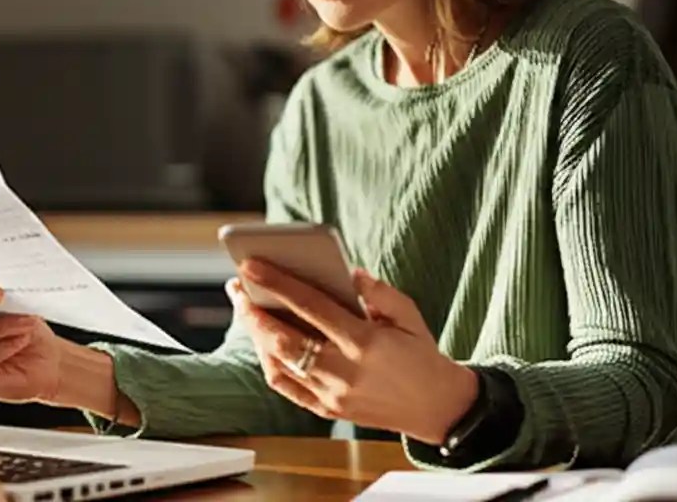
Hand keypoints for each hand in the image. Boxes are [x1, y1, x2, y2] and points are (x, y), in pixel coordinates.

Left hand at [226, 259, 478, 443]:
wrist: (439, 408)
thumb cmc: (421, 354)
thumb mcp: (409, 315)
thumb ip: (378, 291)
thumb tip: (346, 271)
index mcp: (366, 342)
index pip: (311, 307)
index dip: (277, 284)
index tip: (250, 265)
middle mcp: (345, 371)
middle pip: (284, 339)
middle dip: (253, 311)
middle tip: (237, 287)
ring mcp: (333, 395)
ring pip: (279, 364)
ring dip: (255, 335)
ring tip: (245, 308)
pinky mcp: (327, 411)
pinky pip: (286, 388)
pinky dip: (269, 363)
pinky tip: (262, 342)